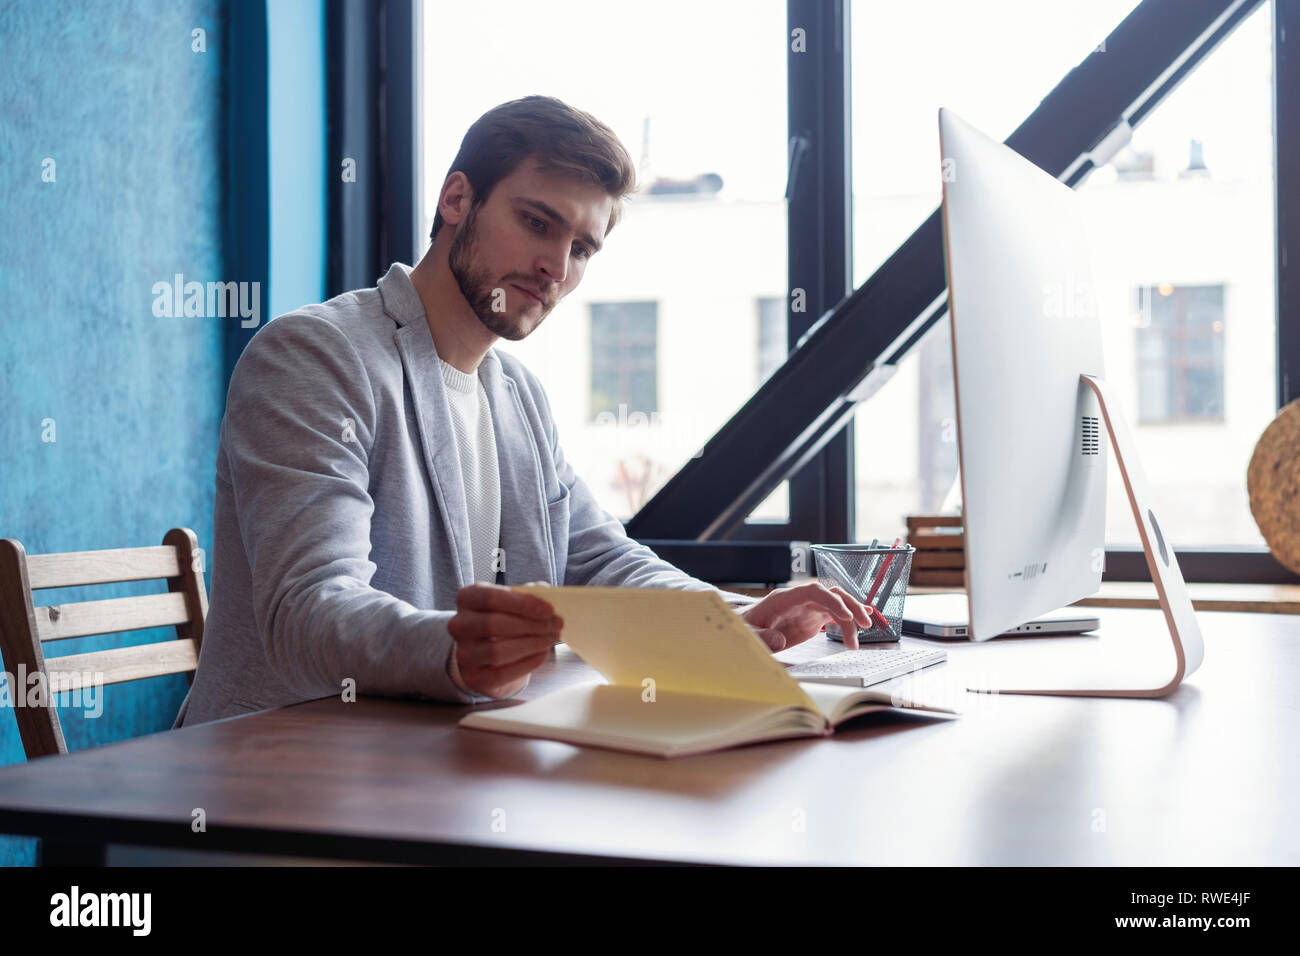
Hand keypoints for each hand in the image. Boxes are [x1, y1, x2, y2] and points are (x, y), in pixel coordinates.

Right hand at [449, 582, 562, 697]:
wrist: (486, 652)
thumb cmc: (503, 618)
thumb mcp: (513, 601)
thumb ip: (528, 594)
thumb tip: (543, 592)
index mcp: (467, 598)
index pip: (490, 598)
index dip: (522, 603)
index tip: (548, 610)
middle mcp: (459, 625)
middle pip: (493, 625)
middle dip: (531, 625)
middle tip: (557, 624)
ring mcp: (463, 653)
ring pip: (497, 651)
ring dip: (532, 644)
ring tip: (552, 638)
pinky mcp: (474, 677)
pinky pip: (502, 673)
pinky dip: (527, 662)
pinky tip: (542, 653)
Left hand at [738, 582, 872, 651]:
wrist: (744, 626)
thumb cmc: (745, 627)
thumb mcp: (748, 633)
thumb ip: (762, 636)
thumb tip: (779, 640)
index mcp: (785, 598)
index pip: (814, 590)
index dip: (831, 600)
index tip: (845, 616)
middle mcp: (800, 600)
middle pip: (831, 594)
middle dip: (850, 606)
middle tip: (864, 624)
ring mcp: (808, 608)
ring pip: (837, 605)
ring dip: (851, 618)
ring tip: (856, 642)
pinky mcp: (812, 619)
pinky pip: (834, 615)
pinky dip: (848, 621)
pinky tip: (860, 627)